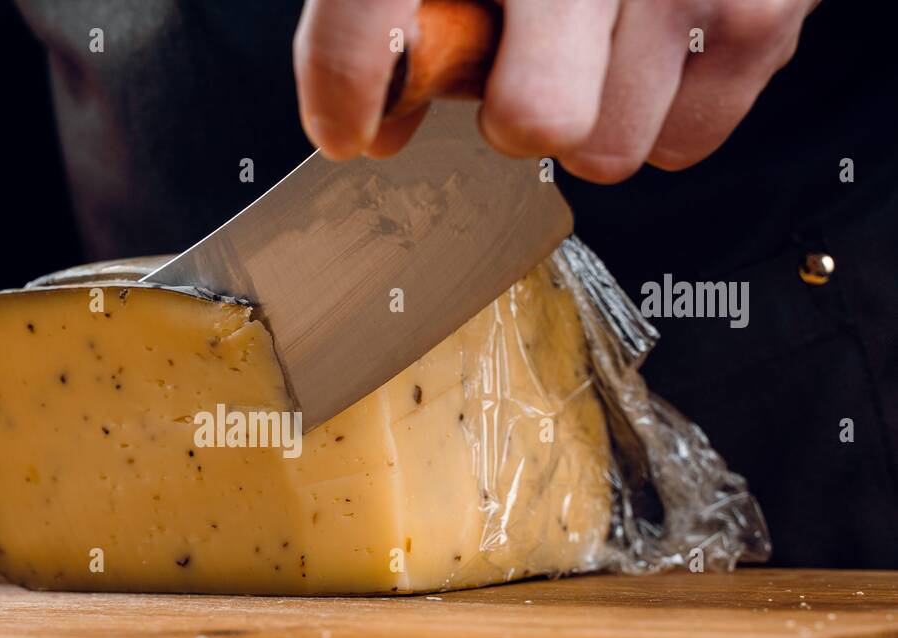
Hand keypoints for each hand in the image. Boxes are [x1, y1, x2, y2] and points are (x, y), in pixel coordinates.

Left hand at [294, 0, 817, 181]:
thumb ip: (396, 10)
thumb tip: (372, 128)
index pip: (373, 6)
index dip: (345, 83)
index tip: (344, 125)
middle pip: (532, 118)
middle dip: (515, 113)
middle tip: (521, 73)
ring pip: (607, 150)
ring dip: (595, 114)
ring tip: (603, 41)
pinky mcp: (765, 8)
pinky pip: (682, 142)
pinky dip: (663, 111)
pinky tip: (655, 44)